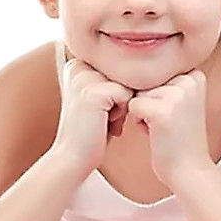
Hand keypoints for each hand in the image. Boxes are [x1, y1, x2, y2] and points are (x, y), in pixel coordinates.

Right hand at [52, 49, 135, 177]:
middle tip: (101, 119)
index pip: (119, 69)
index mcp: (78, 63)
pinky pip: (126, 96)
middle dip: (120, 100)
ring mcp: (85, 77)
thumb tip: (146, 69)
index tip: (100, 110)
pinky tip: (104, 124)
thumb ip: (113, 78)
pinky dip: (120, 114)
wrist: (74, 157)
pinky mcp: (93, 91)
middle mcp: (78, 64)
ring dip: (122, 107)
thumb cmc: (92, 132)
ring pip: (126, 85)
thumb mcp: (101, 98)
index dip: (117, 94)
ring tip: (103, 121)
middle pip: (124, 75)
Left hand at [125, 69, 217, 193]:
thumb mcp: (181, 102)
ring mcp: (176, 94)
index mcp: (195, 75)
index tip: (173, 115)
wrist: (190, 170)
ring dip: (144, 113)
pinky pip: (132, 107)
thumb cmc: (181, 141)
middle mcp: (188, 80)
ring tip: (163, 128)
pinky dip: (139, 123)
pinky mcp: (162, 110)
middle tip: (168, 124)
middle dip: (150, 104)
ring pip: (138, 94)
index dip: (157, 97)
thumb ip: (167, 82)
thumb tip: (136, 70)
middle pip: (146, 83)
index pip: (156, 75)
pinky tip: (157, 133)